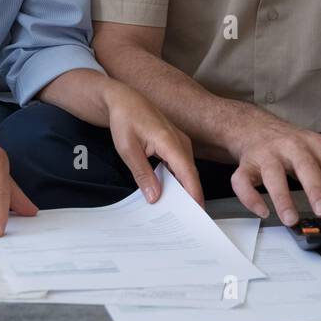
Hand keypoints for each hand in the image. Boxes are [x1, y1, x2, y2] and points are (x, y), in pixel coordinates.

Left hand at [101, 81, 203, 205]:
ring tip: (177, 210)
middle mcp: (180, 141)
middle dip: (190, 196)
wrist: (124, 99)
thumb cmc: (125, 120)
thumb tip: (155, 197)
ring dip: (183, 188)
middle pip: (190, 174)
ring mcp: (180, 141)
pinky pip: (180, 164)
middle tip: (187, 220)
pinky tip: (169, 191)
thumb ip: (143, 174)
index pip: (187, 172)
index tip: (196, 213)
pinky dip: (177, 178)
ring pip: (186, 170)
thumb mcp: (128, 150)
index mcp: (170, 141)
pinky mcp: (175, 144)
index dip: (194, 194)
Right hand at [229, 112, 320, 225]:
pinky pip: (242, 180)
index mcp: (316, 146)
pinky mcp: (245, 164)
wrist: (255, 127)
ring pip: (272, 174)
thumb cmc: (294, 149)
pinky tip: (262, 212)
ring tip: (291, 219)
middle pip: (304, 166)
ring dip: (281, 197)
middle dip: (315, 188)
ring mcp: (266, 155)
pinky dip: (250, 197)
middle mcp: (291, 147)